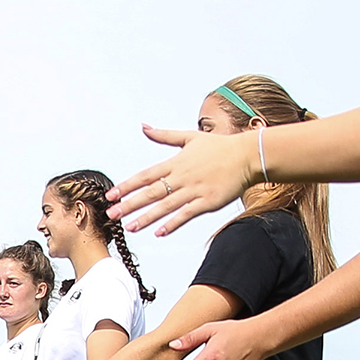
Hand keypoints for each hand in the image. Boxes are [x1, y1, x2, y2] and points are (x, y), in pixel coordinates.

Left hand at [106, 126, 259, 235]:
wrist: (248, 155)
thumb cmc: (219, 146)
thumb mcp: (189, 137)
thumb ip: (164, 135)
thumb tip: (144, 127)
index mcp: (175, 163)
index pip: (145, 176)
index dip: (127, 186)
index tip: (111, 195)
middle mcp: (182, 177)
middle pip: (151, 193)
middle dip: (130, 204)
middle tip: (112, 214)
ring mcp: (194, 190)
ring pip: (165, 206)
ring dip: (146, 217)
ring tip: (130, 227)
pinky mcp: (208, 201)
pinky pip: (186, 214)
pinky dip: (172, 223)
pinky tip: (159, 232)